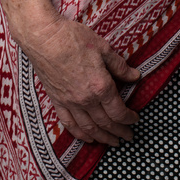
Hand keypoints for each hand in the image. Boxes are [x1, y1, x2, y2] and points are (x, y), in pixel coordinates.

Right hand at [15, 13, 139, 145]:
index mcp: (101, 86)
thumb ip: (119, 66)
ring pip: (89, 128)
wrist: (44, 37)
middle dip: (119, 132)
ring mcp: (70, 102)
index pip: (119, 111)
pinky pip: (69, 124)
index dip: (129, 119)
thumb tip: (135, 76)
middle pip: (106, 123)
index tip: (135, 120)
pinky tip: (88, 138)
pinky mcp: (56, 100)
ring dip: (102, 138)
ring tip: (112, 142)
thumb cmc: (73, 38)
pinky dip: (80, 134)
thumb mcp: (103, 48)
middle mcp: (86, 99)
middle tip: (128, 137)